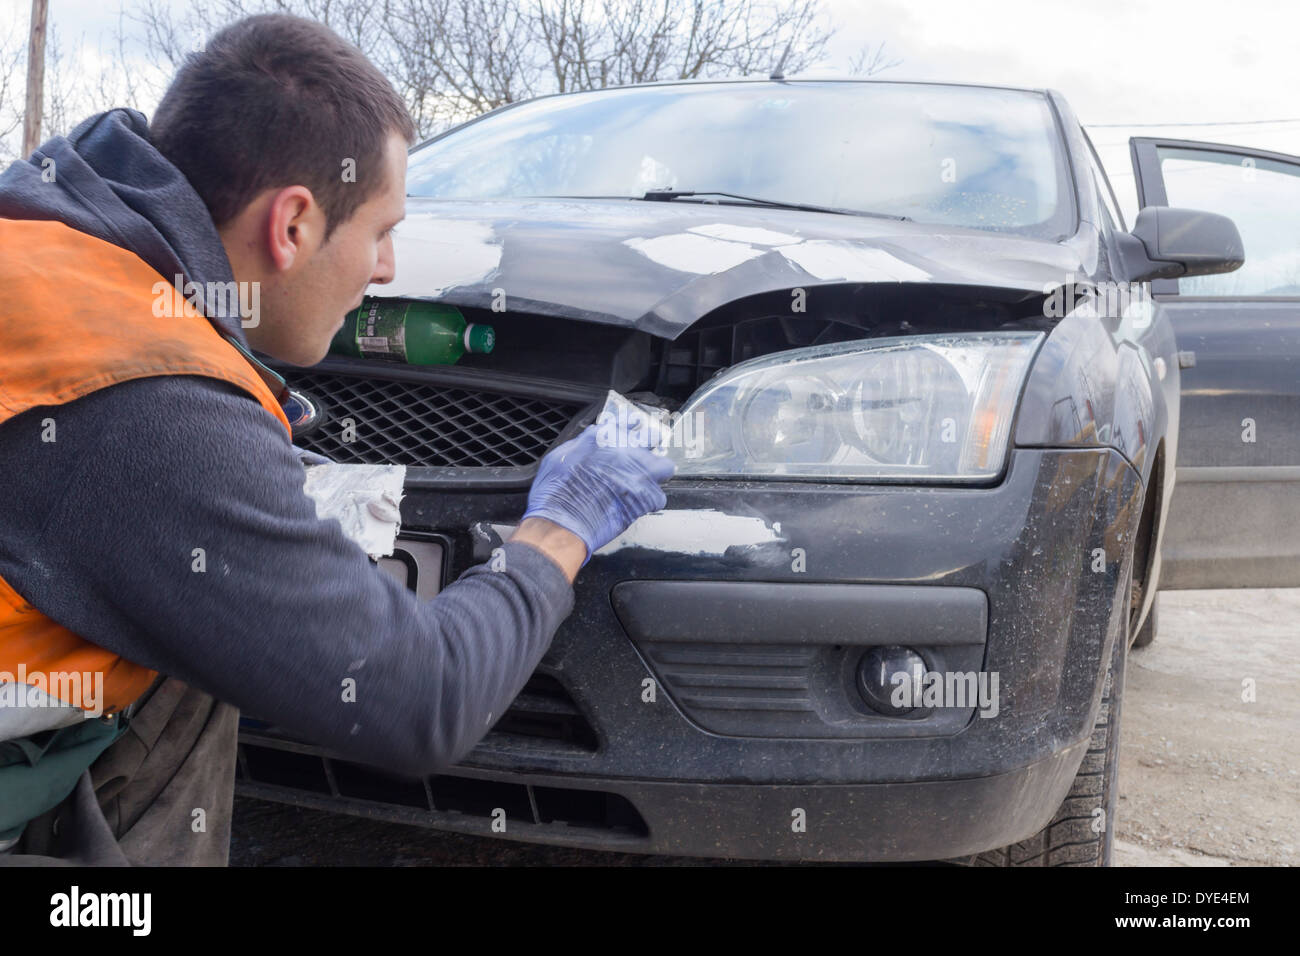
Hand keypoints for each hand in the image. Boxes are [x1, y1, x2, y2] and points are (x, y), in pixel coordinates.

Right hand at [522, 423, 674, 564]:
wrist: (562, 522)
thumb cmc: (555, 493)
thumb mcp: (561, 456)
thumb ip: (583, 443)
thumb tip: (594, 438)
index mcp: (602, 438)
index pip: (627, 422)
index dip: (633, 426)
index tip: (636, 428)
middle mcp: (624, 451)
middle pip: (652, 438)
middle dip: (649, 445)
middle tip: (643, 456)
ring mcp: (638, 474)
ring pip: (663, 466)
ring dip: (655, 473)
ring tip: (642, 482)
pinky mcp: (645, 498)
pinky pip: (658, 497)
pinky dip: (649, 501)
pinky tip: (637, 504)